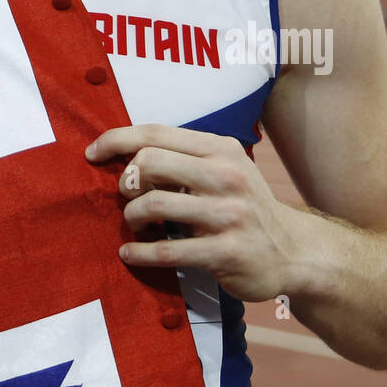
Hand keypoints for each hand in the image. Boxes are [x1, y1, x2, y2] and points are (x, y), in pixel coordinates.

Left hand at [86, 125, 303, 302]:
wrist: (294, 252)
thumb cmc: (245, 205)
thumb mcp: (224, 169)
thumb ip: (184, 159)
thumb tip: (126, 155)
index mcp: (219, 149)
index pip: (157, 132)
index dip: (117, 139)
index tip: (92, 153)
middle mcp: (225, 175)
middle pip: (149, 163)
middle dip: (126, 181)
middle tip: (126, 197)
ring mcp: (228, 214)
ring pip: (155, 205)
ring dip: (132, 216)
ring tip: (133, 224)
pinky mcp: (227, 252)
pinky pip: (168, 250)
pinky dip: (139, 253)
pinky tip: (129, 253)